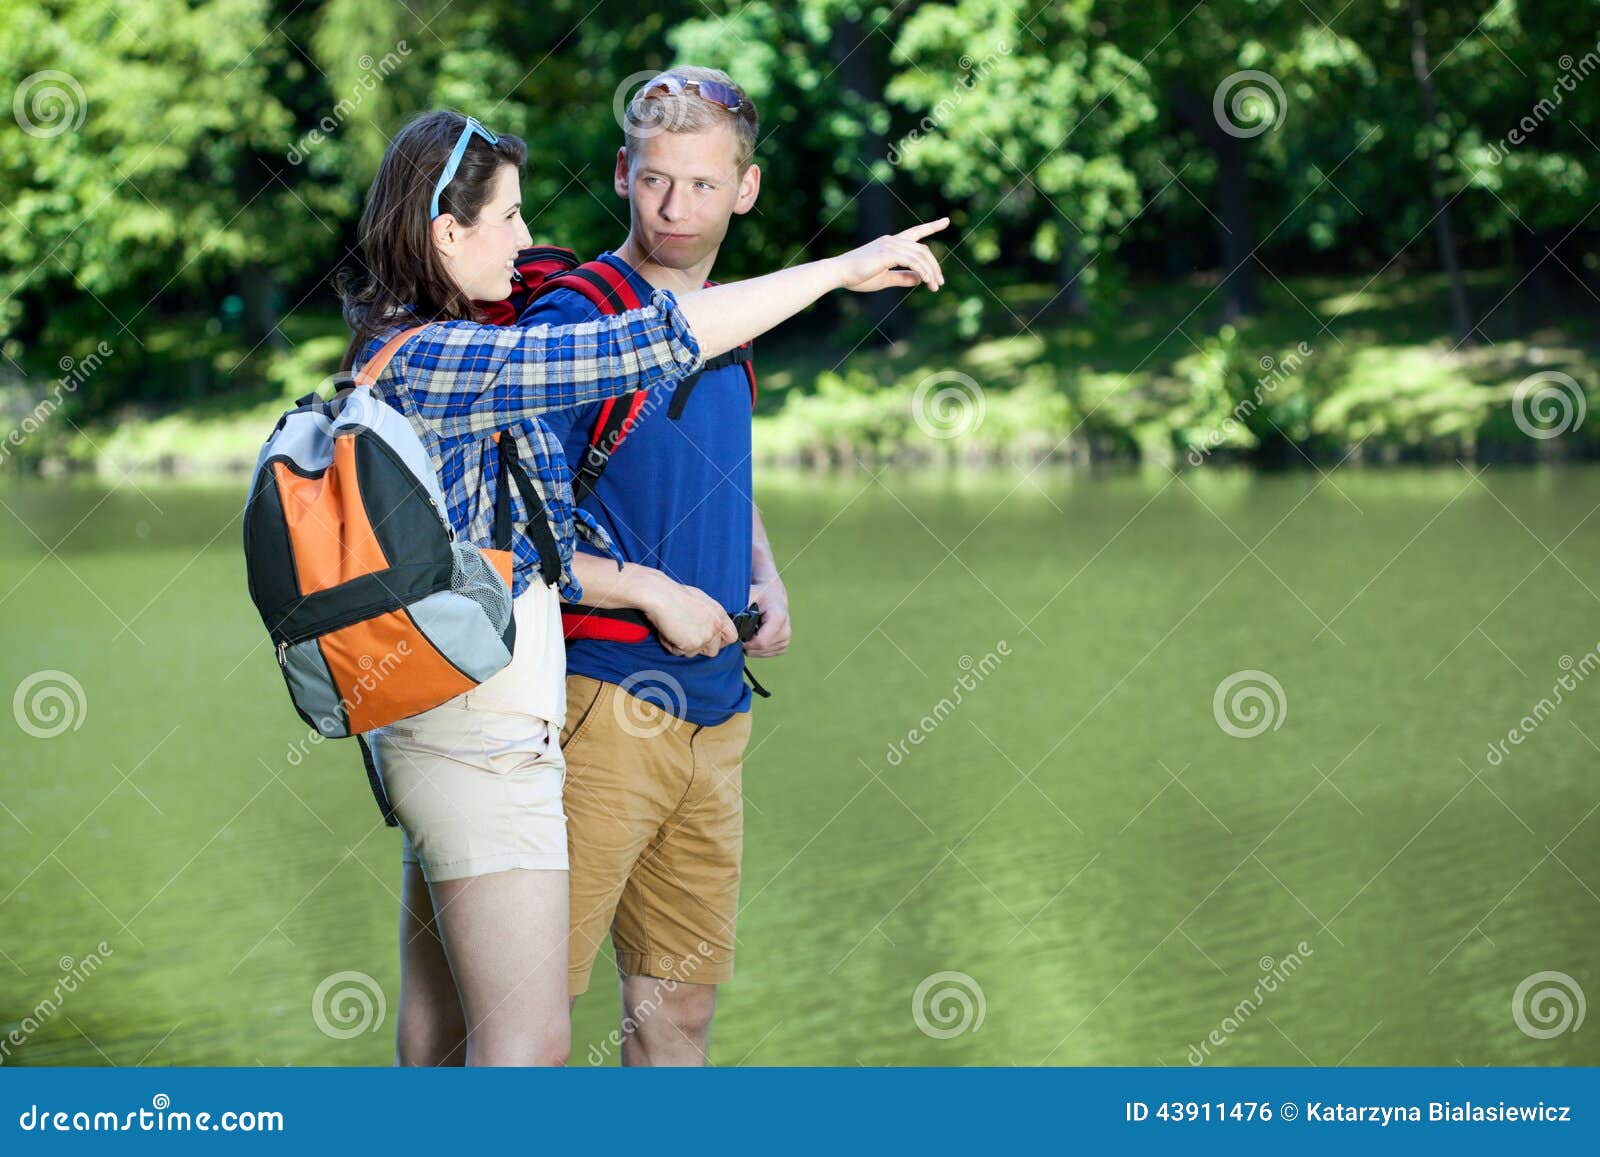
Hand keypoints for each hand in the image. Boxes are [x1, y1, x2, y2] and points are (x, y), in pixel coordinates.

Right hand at [643, 575, 738, 658]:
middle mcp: (715, 627)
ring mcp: (704, 637)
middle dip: (700, 648)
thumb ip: (710, 617)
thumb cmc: (676, 595)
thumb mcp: (702, 602)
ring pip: (695, 653)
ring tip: (674, 630)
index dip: (720, 642)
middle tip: (687, 637)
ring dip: (684, 646)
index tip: (710, 641)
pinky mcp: (691, 645)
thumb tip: (708, 628)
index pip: (732, 637)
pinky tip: (668, 632)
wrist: (662, 596)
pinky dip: (672, 645)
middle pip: (714, 650)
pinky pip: (680, 653)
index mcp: (720, 615)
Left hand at [744, 575, 790, 658]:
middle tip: (740, 631)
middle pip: (761, 648)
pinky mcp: (783, 645)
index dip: (746, 642)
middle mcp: (786, 630)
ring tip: (748, 631)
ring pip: (762, 652)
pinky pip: (766, 654)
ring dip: (751, 646)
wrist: (772, 595)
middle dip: (747, 644)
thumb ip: (740, 607)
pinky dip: (756, 648)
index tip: (737, 635)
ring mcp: (786, 639)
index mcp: (779, 618)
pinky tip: (753, 636)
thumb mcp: (749, 594)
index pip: (761, 641)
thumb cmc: (759, 594)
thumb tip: (730, 623)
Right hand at [833, 218, 948, 293]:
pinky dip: (922, 271)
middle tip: (940, 283)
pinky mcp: (887, 253)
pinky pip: (912, 261)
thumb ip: (903, 277)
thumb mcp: (885, 278)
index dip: (932, 226)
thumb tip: (919, 279)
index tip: (946, 221)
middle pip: (923, 250)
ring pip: (920, 256)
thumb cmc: (857, 277)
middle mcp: (892, 240)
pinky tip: (926, 281)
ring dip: (931, 272)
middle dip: (934, 266)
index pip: (915, 232)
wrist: (839, 273)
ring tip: (935, 287)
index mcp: (891, 243)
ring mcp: (889, 245)